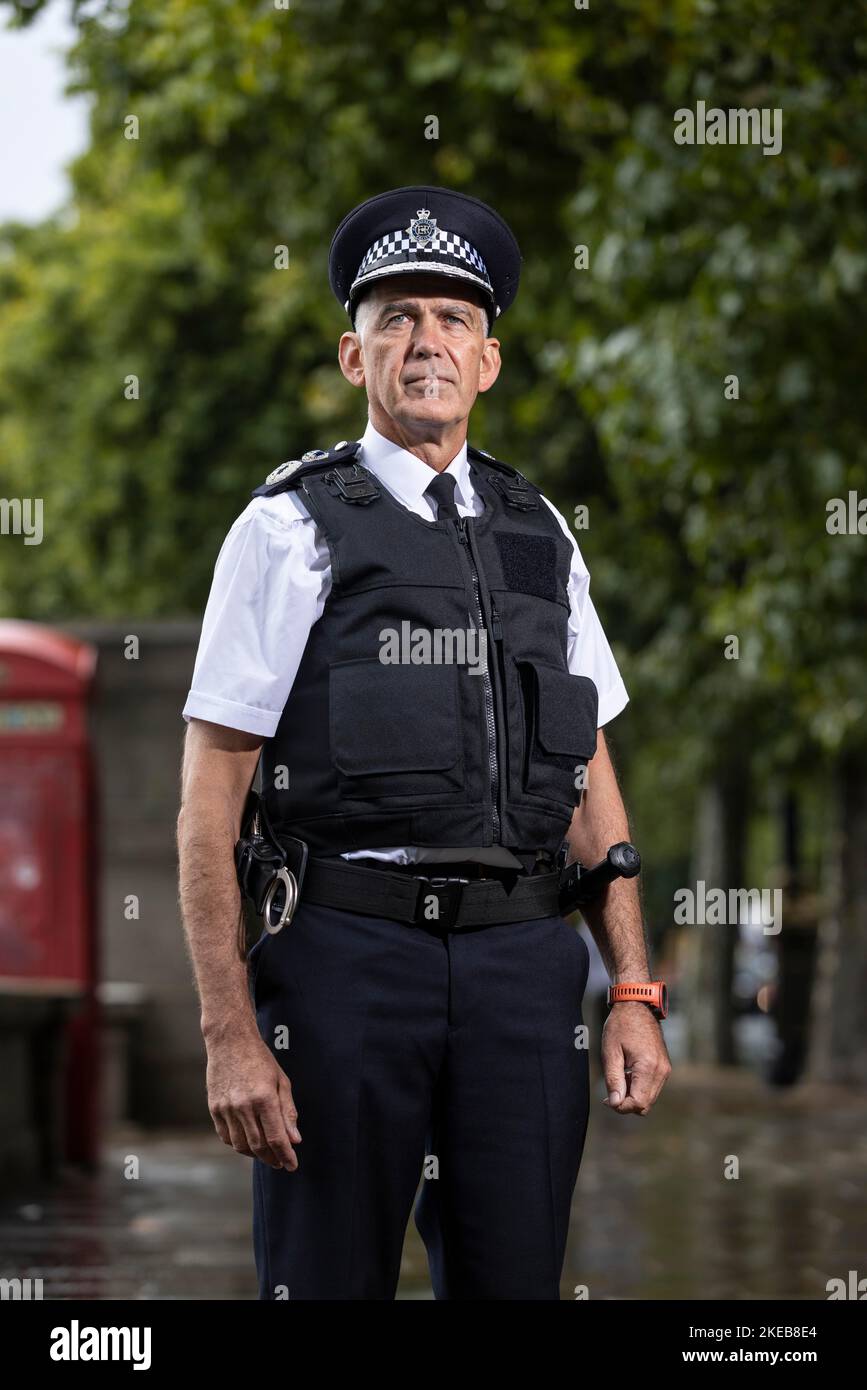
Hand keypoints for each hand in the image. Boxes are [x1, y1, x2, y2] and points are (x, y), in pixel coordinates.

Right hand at [206, 1032, 301, 1169]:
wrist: (230, 1041)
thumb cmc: (260, 1059)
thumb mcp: (281, 1081)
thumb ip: (288, 1111)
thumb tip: (294, 1140)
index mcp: (264, 1098)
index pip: (277, 1138)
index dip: (286, 1156)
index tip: (292, 1166)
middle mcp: (243, 1106)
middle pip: (259, 1146)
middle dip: (272, 1159)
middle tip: (280, 1162)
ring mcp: (226, 1108)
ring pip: (240, 1145)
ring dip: (255, 1154)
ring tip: (265, 1153)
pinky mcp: (214, 1108)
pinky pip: (226, 1136)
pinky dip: (238, 1144)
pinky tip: (247, 1142)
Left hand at [601, 1001, 670, 1115]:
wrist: (637, 1005)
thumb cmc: (621, 1025)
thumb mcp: (611, 1052)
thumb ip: (613, 1080)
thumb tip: (615, 1104)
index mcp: (648, 1066)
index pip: (638, 1103)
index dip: (621, 1107)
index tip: (606, 1100)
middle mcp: (662, 1070)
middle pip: (645, 1104)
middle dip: (627, 1103)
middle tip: (610, 1090)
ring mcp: (665, 1069)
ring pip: (650, 1098)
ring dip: (633, 1094)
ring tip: (619, 1077)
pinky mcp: (665, 1067)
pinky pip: (653, 1087)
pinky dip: (640, 1087)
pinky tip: (628, 1073)